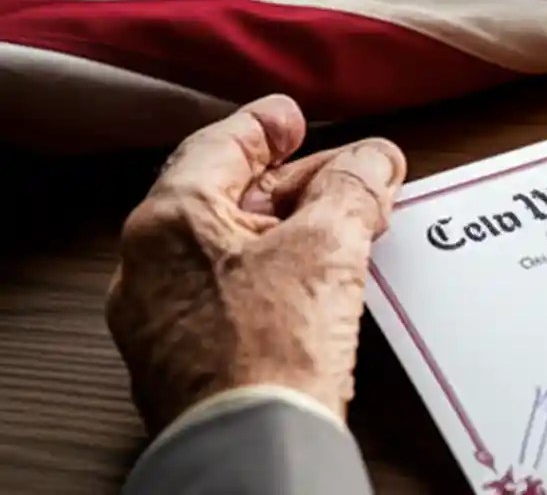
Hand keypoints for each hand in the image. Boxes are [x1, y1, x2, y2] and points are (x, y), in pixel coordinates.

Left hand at [106, 95, 406, 433]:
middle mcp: (150, 266)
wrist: (254, 447)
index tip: (292, 119)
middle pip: (227, 197)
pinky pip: (229, 293)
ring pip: (230, 248)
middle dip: (294, 183)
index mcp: (168, 221)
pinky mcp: (187, 357)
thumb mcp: (329, 247)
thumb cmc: (268, 356)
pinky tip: (318, 285)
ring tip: (346, 229)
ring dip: (289, 230)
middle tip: (346, 177)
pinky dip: (274, 275)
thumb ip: (354, 189)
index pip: (218, 146)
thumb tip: (375, 160)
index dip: (264, 125)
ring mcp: (163, 316)